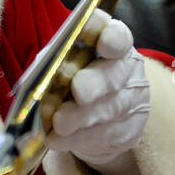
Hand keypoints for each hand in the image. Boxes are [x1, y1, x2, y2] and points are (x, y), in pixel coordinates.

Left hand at [44, 11, 148, 174]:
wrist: (91, 118)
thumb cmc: (71, 77)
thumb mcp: (60, 62)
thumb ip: (53, 62)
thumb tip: (40, 73)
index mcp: (111, 44)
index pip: (117, 35)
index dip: (109, 37)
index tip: (99, 40)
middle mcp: (127, 69)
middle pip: (114, 74)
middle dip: (94, 82)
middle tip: (78, 91)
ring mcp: (133, 99)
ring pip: (110, 107)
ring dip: (82, 116)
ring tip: (59, 123)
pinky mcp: (131, 128)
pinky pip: (107, 133)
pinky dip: (80, 137)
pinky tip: (60, 140)